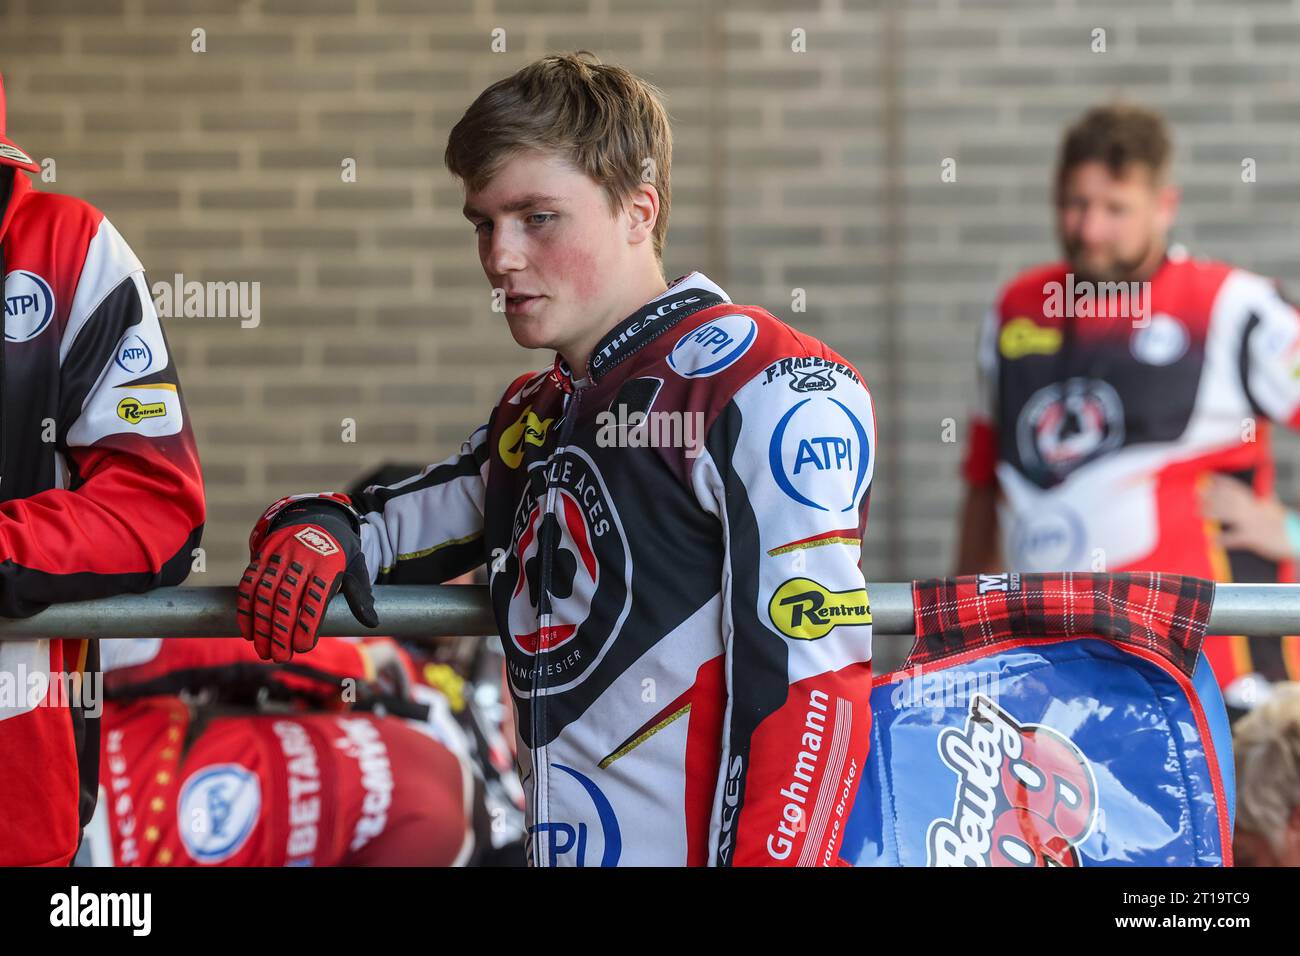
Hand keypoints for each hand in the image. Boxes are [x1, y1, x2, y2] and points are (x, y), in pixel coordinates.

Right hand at [237, 498, 377, 661]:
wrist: (316, 516)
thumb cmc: (338, 550)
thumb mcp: (356, 566)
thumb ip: (360, 594)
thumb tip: (372, 622)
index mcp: (328, 565)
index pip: (315, 599)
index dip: (307, 624)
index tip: (302, 648)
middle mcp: (301, 560)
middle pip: (287, 600)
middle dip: (281, 632)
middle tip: (279, 657)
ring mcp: (279, 557)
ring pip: (266, 594)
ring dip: (261, 626)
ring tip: (263, 651)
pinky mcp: (263, 556)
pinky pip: (250, 583)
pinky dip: (246, 608)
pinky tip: (247, 631)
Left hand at [1200, 474, 1292, 563]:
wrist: (1298, 539)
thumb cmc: (1288, 527)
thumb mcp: (1276, 511)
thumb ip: (1267, 502)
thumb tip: (1265, 494)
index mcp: (1259, 502)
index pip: (1237, 488)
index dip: (1222, 482)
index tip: (1208, 477)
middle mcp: (1254, 509)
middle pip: (1229, 499)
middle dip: (1212, 496)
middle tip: (1196, 494)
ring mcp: (1253, 523)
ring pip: (1228, 514)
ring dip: (1211, 512)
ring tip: (1197, 512)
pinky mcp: (1254, 538)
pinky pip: (1235, 538)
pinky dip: (1223, 539)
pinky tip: (1212, 541)